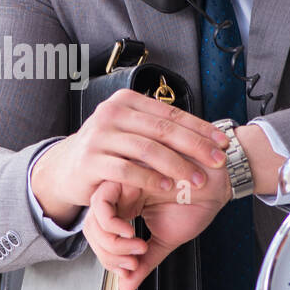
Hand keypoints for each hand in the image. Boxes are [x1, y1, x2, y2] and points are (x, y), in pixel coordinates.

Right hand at [30, 89, 230, 228]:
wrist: (67, 168)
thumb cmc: (107, 150)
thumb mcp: (130, 130)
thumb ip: (157, 128)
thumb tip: (203, 133)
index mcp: (126, 102)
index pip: (170, 114)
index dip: (200, 128)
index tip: (223, 142)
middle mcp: (112, 114)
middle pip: (163, 130)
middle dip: (195, 146)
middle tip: (218, 161)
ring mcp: (100, 136)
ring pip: (147, 150)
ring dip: (177, 165)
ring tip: (197, 179)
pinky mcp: (91, 161)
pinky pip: (127, 170)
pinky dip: (150, 179)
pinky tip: (168, 187)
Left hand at [83, 166, 231, 289]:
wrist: (217, 183)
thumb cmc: (196, 203)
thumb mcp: (166, 239)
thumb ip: (144, 261)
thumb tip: (125, 288)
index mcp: (126, 208)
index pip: (101, 237)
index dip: (110, 259)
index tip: (133, 268)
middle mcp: (120, 196)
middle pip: (92, 229)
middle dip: (109, 255)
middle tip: (133, 263)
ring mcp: (120, 185)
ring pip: (93, 218)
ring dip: (112, 243)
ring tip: (138, 248)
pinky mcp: (124, 174)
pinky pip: (101, 202)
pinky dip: (111, 224)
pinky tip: (131, 233)